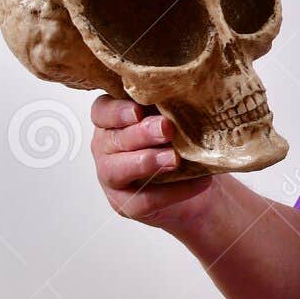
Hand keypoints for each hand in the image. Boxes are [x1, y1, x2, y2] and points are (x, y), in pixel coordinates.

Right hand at [90, 96, 219, 226]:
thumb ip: (173, 109)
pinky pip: (145, 199)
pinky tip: (197, 182)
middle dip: (141, 133)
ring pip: (117, 170)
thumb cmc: (182, 140)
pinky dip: (173, 191)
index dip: (117, 111)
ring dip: (146, 162)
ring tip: (174, 159)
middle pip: (113, 139)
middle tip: (166, 128)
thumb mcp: (178, 119)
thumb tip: (189, 94)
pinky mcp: (127, 204)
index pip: (102, 112)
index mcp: (115, 122)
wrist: (197, 180)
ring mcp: (113, 177)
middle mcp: (106, 148)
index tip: (138, 110)